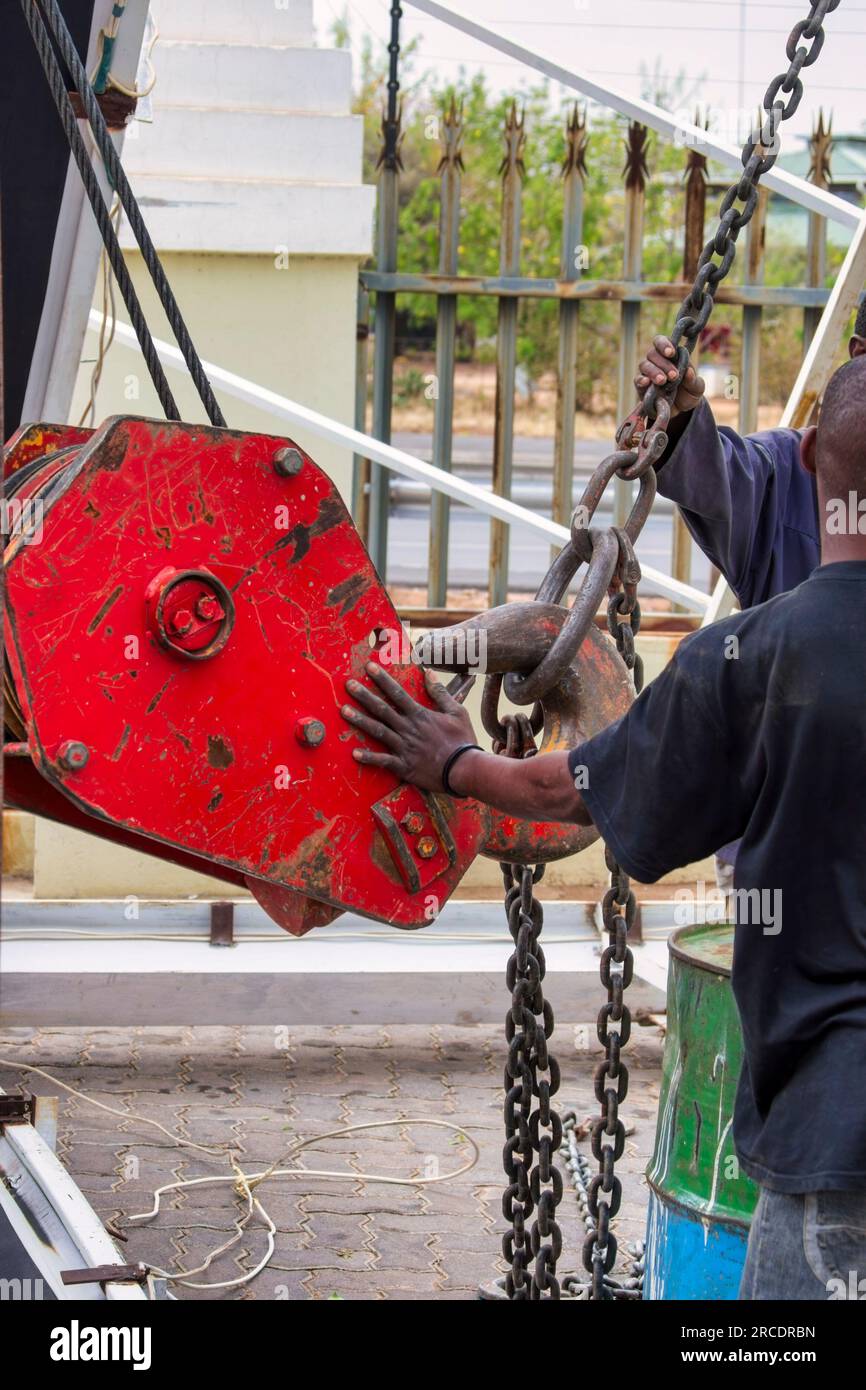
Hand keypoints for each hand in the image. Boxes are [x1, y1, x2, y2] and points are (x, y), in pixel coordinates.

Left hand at [341, 662, 477, 792]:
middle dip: (364, 696)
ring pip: (378, 731)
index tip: (369, 668)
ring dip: (360, 721)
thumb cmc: (463, 740)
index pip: (397, 693)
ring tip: (344, 711)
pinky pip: (383, 761)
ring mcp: (404, 748)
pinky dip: (369, 757)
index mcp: (420, 715)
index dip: (382, 679)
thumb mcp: (457, 711)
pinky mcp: (404, 766)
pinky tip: (354, 753)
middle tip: (348, 685)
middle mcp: (408, 729)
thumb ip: (440, 693)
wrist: (466, 769)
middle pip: (382, 709)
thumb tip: (429, 672)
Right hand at [635, 334, 705, 418]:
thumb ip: (694, 380)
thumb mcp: (696, 389)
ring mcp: (648, 374)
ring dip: (653, 371)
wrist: (680, 412)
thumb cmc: (688, 394)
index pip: (661, 342)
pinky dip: (641, 380)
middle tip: (674, 376)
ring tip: (663, 381)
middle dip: (663, 363)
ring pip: (644, 365)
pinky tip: (647, 383)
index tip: (672, 353)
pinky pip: (637, 380)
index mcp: (670, 356)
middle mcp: (656, 362)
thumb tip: (689, 371)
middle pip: (652, 353)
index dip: (664, 344)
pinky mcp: (641, 387)